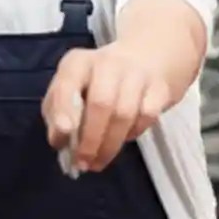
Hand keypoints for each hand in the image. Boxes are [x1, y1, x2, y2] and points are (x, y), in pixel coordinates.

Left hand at [42, 44, 171, 172]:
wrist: (147, 56)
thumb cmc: (97, 79)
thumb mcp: (70, 87)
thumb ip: (57, 112)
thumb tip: (59, 141)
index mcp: (77, 63)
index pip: (68, 82)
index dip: (64, 107)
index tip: (64, 131)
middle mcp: (107, 64)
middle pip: (101, 103)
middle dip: (91, 138)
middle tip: (83, 163)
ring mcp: (136, 74)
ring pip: (125, 114)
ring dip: (110, 144)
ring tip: (98, 162)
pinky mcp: (160, 87)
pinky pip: (148, 116)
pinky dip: (134, 132)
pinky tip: (124, 139)